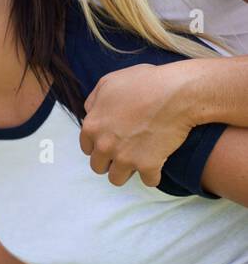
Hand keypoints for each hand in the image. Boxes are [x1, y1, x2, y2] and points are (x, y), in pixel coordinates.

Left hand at [79, 62, 191, 187]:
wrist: (177, 93)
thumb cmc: (144, 83)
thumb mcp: (109, 83)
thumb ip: (94, 101)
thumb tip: (90, 112)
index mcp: (92, 126)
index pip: (87, 147)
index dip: (99, 145)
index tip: (111, 142)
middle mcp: (104, 145)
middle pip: (98, 166)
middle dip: (110, 161)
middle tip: (125, 152)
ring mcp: (125, 157)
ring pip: (117, 179)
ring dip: (127, 172)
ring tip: (138, 161)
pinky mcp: (148, 165)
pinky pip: (148, 181)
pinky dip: (153, 175)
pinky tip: (157, 166)